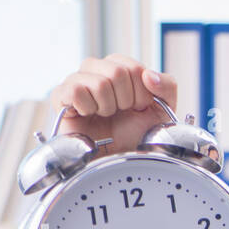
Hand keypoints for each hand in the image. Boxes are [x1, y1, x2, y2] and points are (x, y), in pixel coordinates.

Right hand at [48, 54, 178, 157]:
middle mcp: (97, 71)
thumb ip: (167, 86)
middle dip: (126, 99)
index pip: (133, 66)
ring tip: (105, 116)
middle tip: (121, 113)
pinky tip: (89, 115)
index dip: (141, 91)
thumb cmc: (136, 135)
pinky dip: (87, 106)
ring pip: (98, 82)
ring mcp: (77, 81)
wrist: (118, 162)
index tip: (140, 107)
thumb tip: (149, 75)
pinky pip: (75, 90)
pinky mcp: (61, 97)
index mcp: (120, 69)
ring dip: (108, 106)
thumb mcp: (162, 110)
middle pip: (117, 70)